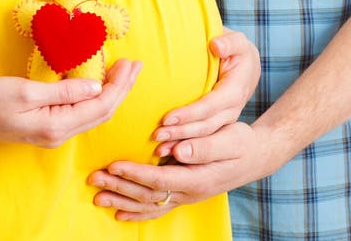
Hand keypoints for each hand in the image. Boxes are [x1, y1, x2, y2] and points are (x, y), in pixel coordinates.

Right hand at [0, 59, 142, 145]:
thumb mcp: (27, 91)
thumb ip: (64, 91)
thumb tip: (96, 87)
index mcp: (56, 126)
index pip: (100, 106)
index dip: (119, 85)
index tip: (130, 63)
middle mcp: (58, 134)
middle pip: (101, 112)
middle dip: (121, 88)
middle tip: (135, 65)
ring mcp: (52, 133)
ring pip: (92, 114)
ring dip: (110, 92)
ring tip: (122, 72)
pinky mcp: (45, 126)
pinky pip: (79, 113)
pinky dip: (94, 96)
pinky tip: (97, 82)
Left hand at [89, 120, 275, 220]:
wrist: (255, 157)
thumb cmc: (242, 142)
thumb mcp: (230, 138)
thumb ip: (205, 145)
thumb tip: (179, 150)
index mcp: (198, 179)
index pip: (159, 179)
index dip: (135, 173)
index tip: (114, 164)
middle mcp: (189, 193)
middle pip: (148, 195)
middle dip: (120, 187)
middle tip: (95, 178)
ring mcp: (186, 197)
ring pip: (149, 205)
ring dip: (122, 201)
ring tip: (98, 195)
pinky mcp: (184, 195)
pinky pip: (157, 208)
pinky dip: (137, 212)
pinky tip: (119, 213)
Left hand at [152, 29, 259, 159]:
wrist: (248, 68)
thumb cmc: (238, 52)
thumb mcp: (239, 43)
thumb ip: (230, 43)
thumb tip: (216, 45)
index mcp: (234, 91)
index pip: (210, 106)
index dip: (189, 113)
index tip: (167, 117)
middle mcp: (231, 111)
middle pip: (205, 127)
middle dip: (180, 133)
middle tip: (156, 136)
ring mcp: (224, 121)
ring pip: (202, 138)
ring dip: (180, 143)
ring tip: (157, 149)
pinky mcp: (216, 125)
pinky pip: (200, 139)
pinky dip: (183, 146)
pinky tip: (165, 153)